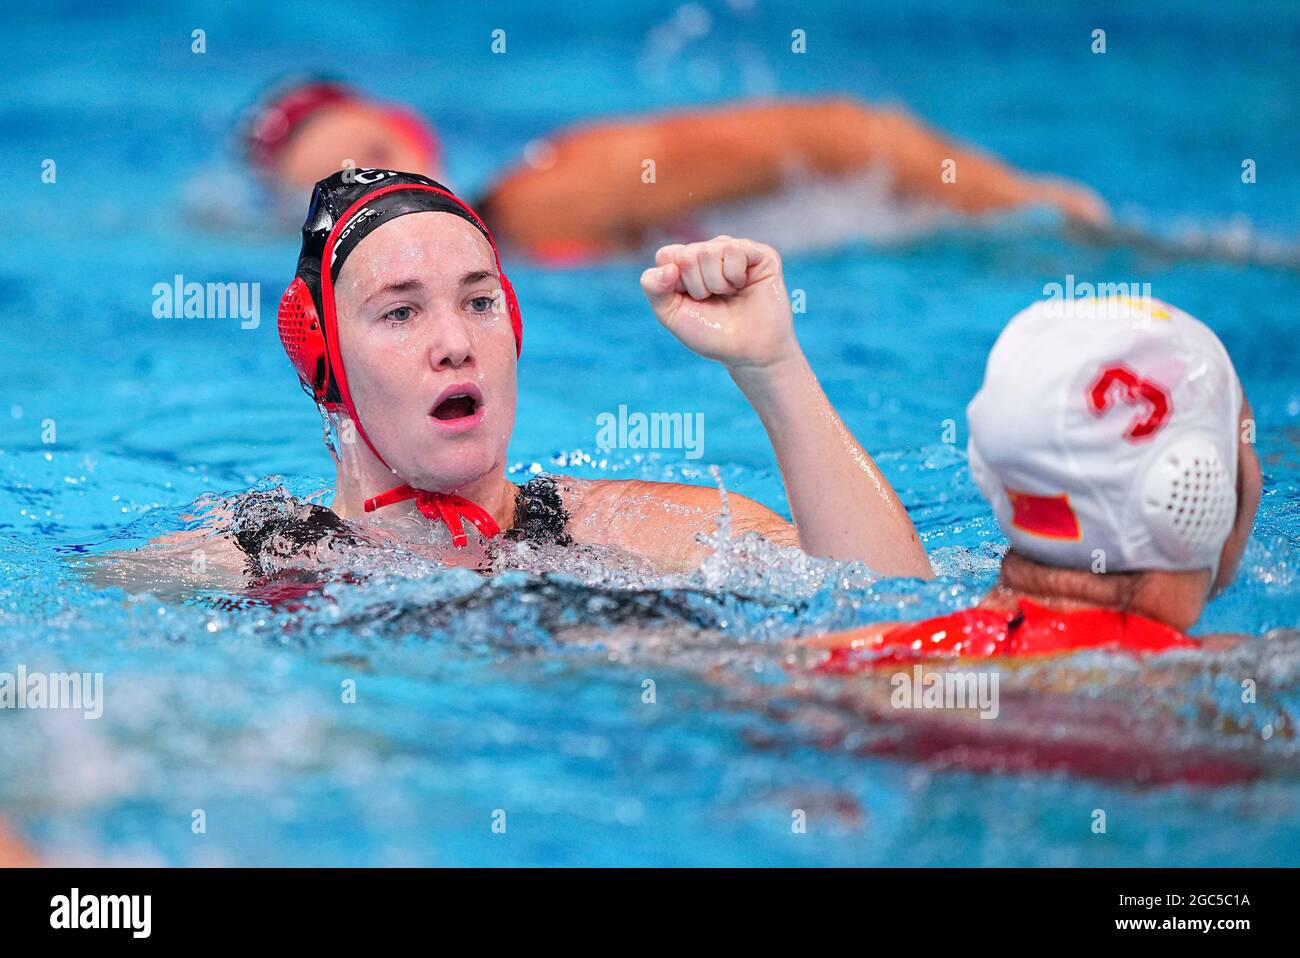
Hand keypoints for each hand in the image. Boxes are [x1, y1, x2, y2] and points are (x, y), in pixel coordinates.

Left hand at [640, 236, 797, 369]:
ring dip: (716, 283)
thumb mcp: (671, 314)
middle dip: (697, 286)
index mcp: (687, 263)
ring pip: (709, 251)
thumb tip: (669, 267)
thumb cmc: (710, 333)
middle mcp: (710, 251)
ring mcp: (734, 250)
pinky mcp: (759, 253)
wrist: (748, 353)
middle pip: (687, 255)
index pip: (666, 255)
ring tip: (729, 294)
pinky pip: (734, 250)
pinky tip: (743, 286)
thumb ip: (654, 289)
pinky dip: (734, 275)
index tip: (691, 301)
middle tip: (714, 300)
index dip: (675, 283)